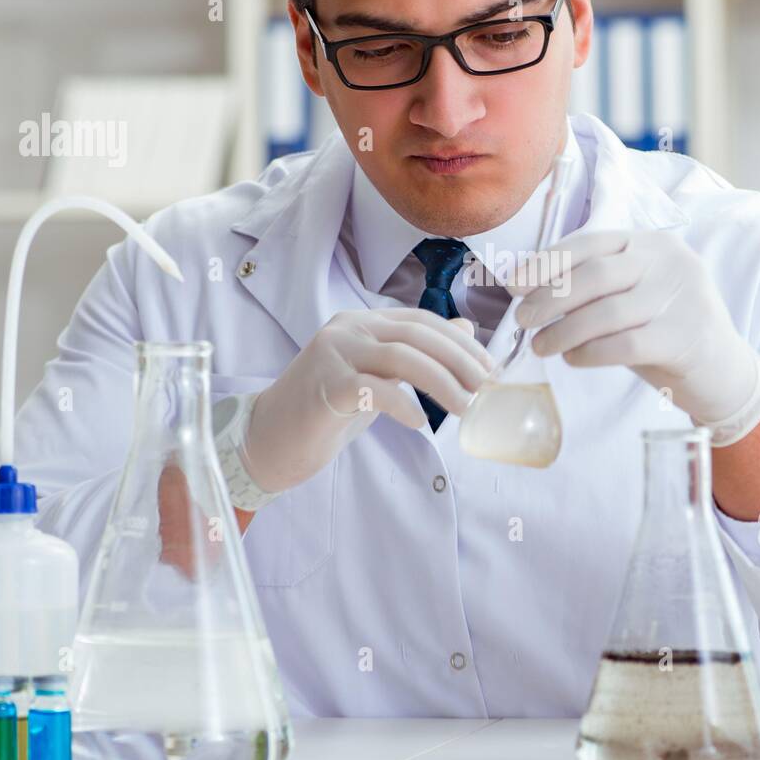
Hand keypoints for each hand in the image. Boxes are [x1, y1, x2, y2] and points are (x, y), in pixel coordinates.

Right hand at [244, 309, 493, 490]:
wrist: (269, 438)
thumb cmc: (327, 410)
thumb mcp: (377, 376)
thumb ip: (415, 353)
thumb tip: (465, 329)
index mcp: (361, 322)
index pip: (422, 320)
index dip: (460, 342)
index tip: (490, 368)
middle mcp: (347, 329)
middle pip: (417, 335)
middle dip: (459, 361)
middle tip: (486, 388)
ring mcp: (333, 355)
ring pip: (401, 357)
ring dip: (442, 383)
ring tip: (464, 408)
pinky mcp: (325, 387)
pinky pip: (374, 389)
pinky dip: (403, 404)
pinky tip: (419, 422)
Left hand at [512, 229, 759, 444]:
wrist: (725, 373)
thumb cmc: (665, 331)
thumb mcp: (633, 296)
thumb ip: (591, 286)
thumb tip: (523, 287)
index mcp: (653, 243)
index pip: (590, 242)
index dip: (546, 262)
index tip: (513, 285)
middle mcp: (670, 263)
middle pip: (595, 275)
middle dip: (549, 297)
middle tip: (522, 320)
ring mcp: (681, 299)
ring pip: (606, 312)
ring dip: (563, 331)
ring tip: (541, 346)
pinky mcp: (685, 338)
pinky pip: (624, 344)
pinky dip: (590, 352)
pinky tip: (574, 360)